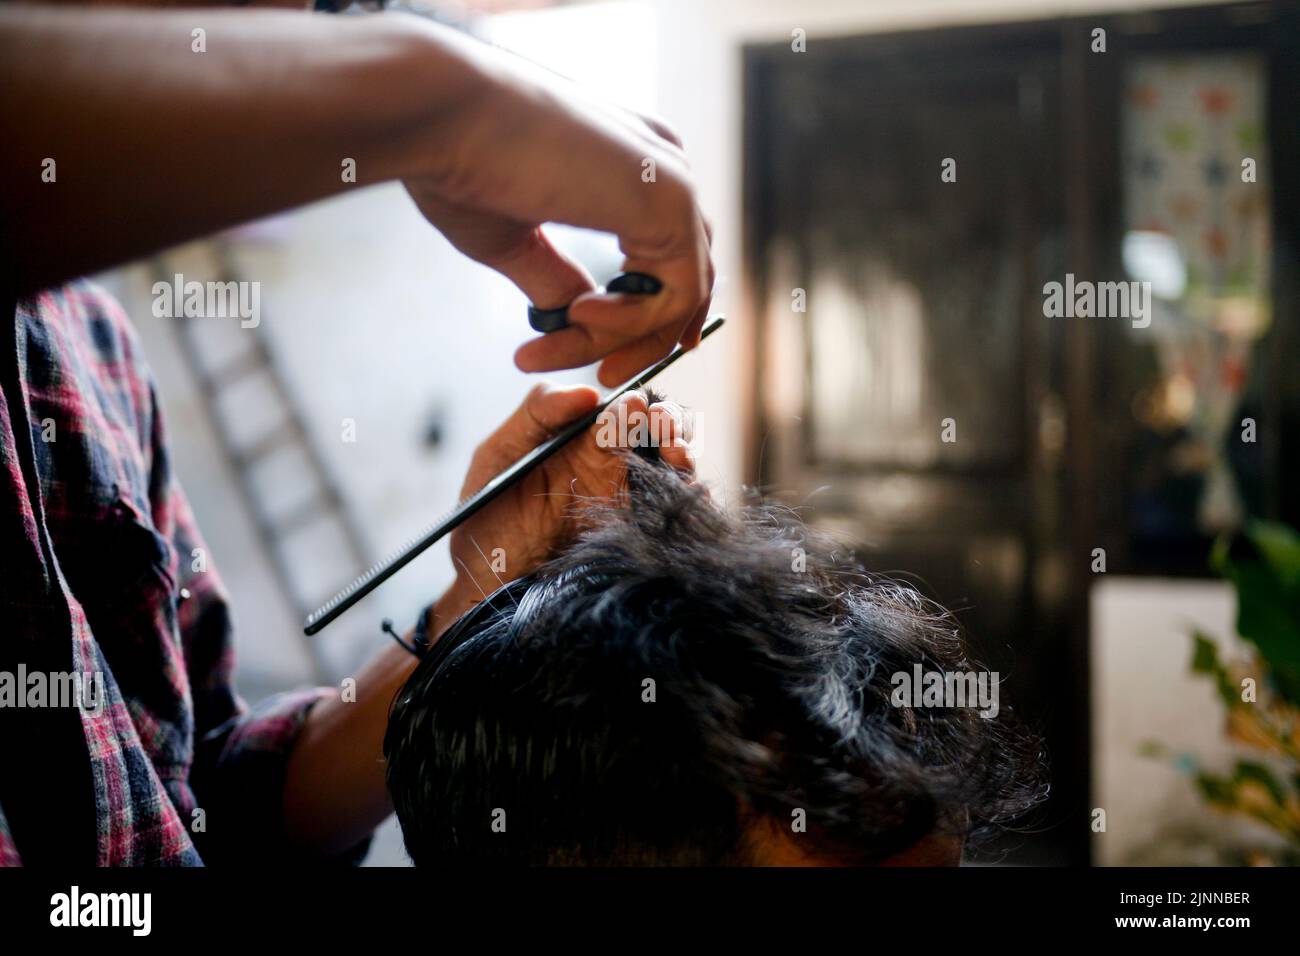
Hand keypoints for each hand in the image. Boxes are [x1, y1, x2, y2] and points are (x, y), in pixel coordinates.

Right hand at [405, 29, 713, 386]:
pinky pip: (679, 291)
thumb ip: (556, 278)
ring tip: (555, 347)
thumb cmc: (460, 164)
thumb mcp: (516, 241)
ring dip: (620, 338)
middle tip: (602, 377)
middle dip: (642, 340)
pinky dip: (632, 322)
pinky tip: (578, 316)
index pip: (669, 254)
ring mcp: (672, 178)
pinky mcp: (671, 196)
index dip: (647, 318)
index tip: (604, 361)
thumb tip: (572, 317)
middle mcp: (661, 164)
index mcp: (629, 163)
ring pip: (681, 292)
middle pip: (685, 277)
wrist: (439, 116)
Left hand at [447, 382, 693, 600]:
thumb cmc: (484, 521)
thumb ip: (536, 415)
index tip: (638, 408)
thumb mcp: (497, 458)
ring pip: (671, 471)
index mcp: (578, 440)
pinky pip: (674, 516)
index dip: (636, 404)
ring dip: (683, 459)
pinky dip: (693, 503)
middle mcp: (608, 466)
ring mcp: (624, 502)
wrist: (486, 589)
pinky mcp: (635, 536)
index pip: (621, 409)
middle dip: (669, 426)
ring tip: (678, 460)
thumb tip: (588, 393)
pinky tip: (692, 498)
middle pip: (656, 435)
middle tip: (666, 432)